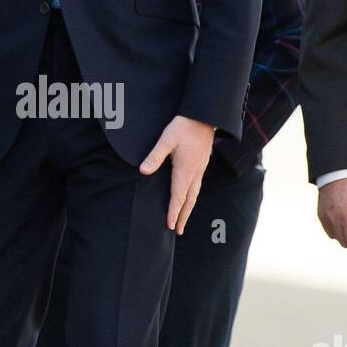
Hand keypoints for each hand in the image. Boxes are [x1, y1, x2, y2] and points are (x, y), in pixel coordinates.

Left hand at [139, 115, 214, 233]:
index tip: (169, 225)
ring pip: (194, 195)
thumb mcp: (166, 139)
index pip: (177, 197)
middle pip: (188, 201)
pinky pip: (197, 187)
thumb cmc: (184, 126)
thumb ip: (155, 156)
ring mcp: (200, 170)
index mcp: (185, 170)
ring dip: (188, 209)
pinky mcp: (201, 165)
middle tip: (177, 231)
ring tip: (183, 220)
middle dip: (182, 217)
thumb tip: (143, 171)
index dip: (173, 212)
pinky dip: (192, 198)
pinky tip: (190, 198)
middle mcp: (194, 173)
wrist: (204, 116)